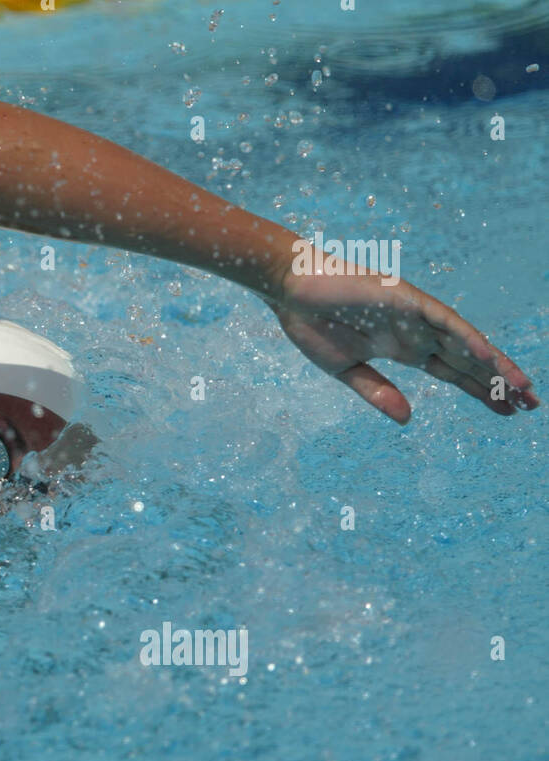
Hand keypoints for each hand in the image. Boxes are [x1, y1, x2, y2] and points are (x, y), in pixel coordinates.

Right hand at [270, 262, 538, 423]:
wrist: (288, 288)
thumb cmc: (311, 323)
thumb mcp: (344, 369)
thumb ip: (376, 391)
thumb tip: (408, 419)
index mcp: (403, 348)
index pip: (453, 373)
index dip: (480, 391)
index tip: (508, 411)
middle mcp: (416, 331)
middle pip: (468, 360)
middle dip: (499, 382)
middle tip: (532, 404)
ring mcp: (414, 314)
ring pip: (465, 342)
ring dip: (494, 364)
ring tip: (522, 388)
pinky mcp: (405, 299)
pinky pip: (444, 321)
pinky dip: (467, 339)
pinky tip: (488, 357)